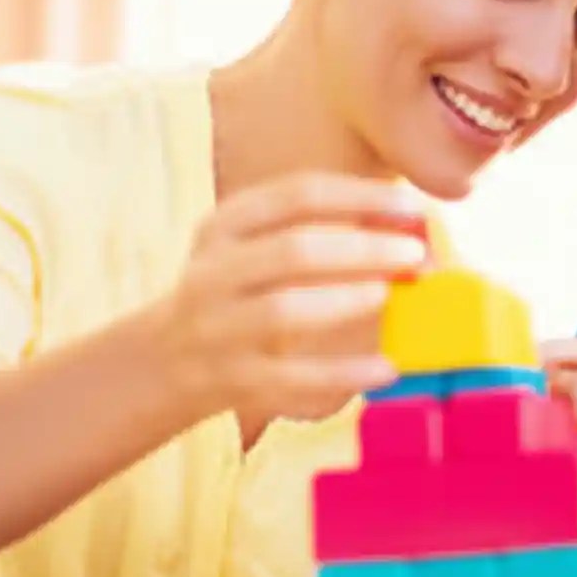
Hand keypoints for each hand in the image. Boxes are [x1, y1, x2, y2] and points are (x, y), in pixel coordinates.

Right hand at [154, 173, 431, 421]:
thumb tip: (405, 228)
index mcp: (224, 227)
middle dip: (363, 250)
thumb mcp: (248, 250)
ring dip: (346, 300)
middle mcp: (214, 273)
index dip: (361, 197)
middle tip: (415, 255)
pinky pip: (295, 377)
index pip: (297, 195)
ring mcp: (219, 330)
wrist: (161, 363)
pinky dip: (345, 373)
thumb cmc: (232, 296)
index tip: (411, 207)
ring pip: (284, 310)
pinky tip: (387, 368)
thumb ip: (313, 230)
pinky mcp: (234, 381)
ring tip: (389, 295)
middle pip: (293, 250)